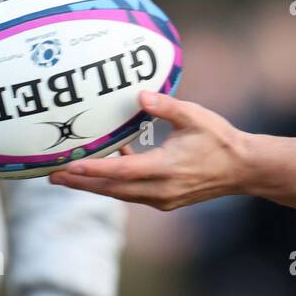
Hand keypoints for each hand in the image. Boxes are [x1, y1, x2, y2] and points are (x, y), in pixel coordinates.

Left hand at [48, 91, 249, 210]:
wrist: (244, 169)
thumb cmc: (220, 139)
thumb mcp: (195, 117)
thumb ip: (166, 106)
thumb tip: (139, 95)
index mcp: (165, 169)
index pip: (120, 172)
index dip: (92, 170)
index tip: (68, 166)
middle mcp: (160, 189)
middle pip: (111, 189)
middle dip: (81, 183)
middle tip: (51, 175)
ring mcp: (162, 199)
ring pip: (119, 194)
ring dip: (93, 186)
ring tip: (67, 176)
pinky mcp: (165, 200)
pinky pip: (131, 193)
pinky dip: (113, 183)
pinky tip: (106, 167)